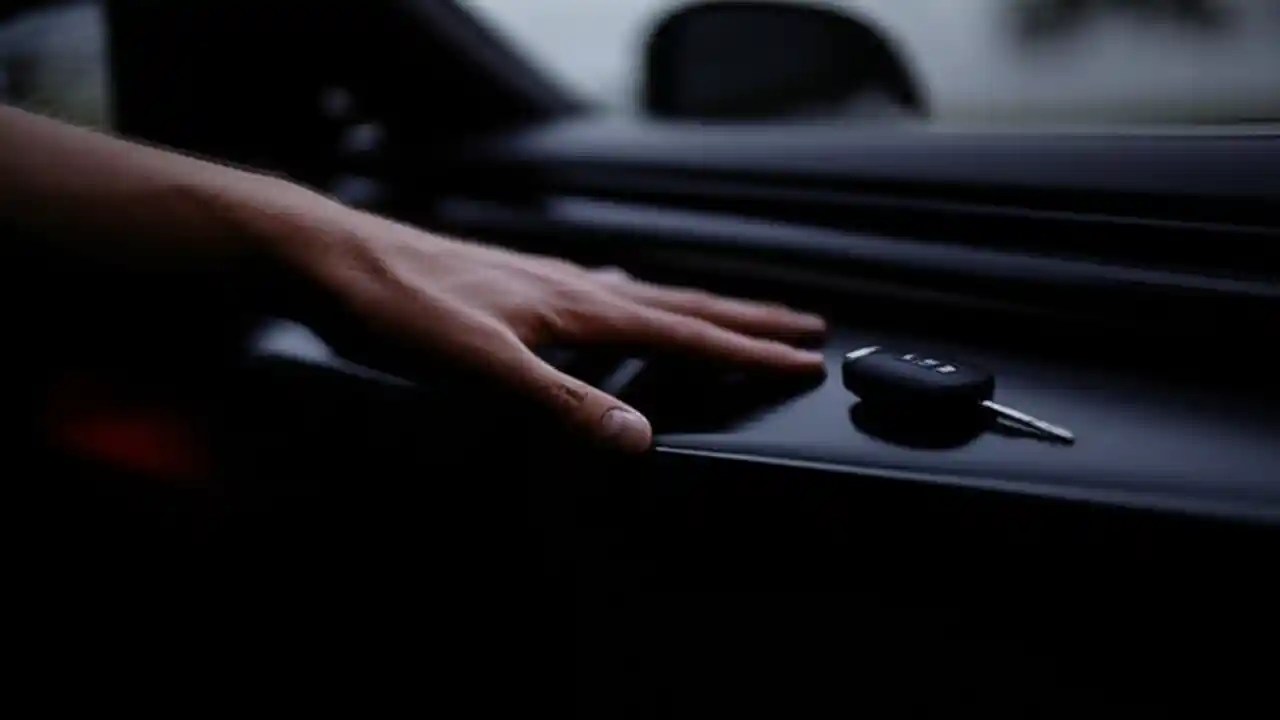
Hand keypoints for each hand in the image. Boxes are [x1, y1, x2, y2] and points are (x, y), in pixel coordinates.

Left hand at [277, 209, 826, 451]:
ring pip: (644, 295)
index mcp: (578, 307)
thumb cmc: (401, 307)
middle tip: (803, 325)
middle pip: (681, 303)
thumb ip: (563, 402)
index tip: (802, 359)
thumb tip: (641, 436)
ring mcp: (545, 281)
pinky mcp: (514, 285)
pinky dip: (631, 297)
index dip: (748, 351)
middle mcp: (572, 287)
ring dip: (699, 308)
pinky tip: (617, 291)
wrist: (336, 257)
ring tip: (735, 314)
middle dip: (747, 320)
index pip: (685, 331)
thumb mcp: (482, 366)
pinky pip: (596, 289)